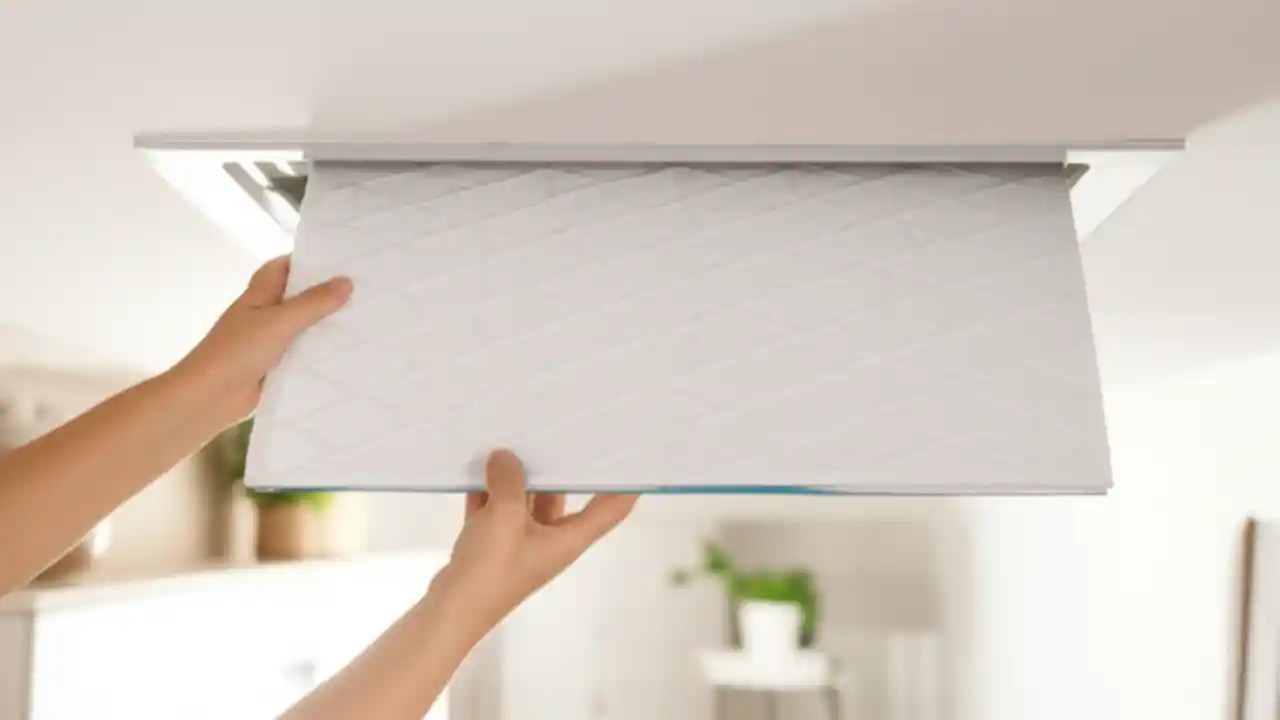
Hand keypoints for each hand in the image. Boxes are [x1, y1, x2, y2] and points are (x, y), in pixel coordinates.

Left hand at [174, 256, 351, 425]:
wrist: (211, 397)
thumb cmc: (238, 351)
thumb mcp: (278, 322)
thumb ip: (312, 303)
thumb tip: (347, 281)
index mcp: (259, 294)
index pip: (284, 266)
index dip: (309, 260)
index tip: (343, 260)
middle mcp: (266, 313)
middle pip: (299, 295)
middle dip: (326, 292)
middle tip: (365, 289)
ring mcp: (271, 340)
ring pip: (305, 325)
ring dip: (327, 324)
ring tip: (366, 318)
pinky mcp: (278, 364)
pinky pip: (305, 352)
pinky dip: (322, 351)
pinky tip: (350, 352)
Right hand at [434, 449, 637, 628]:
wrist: (450, 610)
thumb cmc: (489, 571)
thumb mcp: (504, 516)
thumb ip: (509, 481)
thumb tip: (504, 458)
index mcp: (569, 539)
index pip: (611, 509)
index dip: (626, 485)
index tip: (632, 457)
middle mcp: (550, 541)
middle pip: (562, 497)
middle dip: (557, 468)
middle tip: (557, 435)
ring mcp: (520, 543)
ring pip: (525, 501)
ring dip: (515, 479)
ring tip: (508, 445)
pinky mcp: (493, 546)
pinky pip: (495, 510)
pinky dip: (488, 493)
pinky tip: (476, 469)